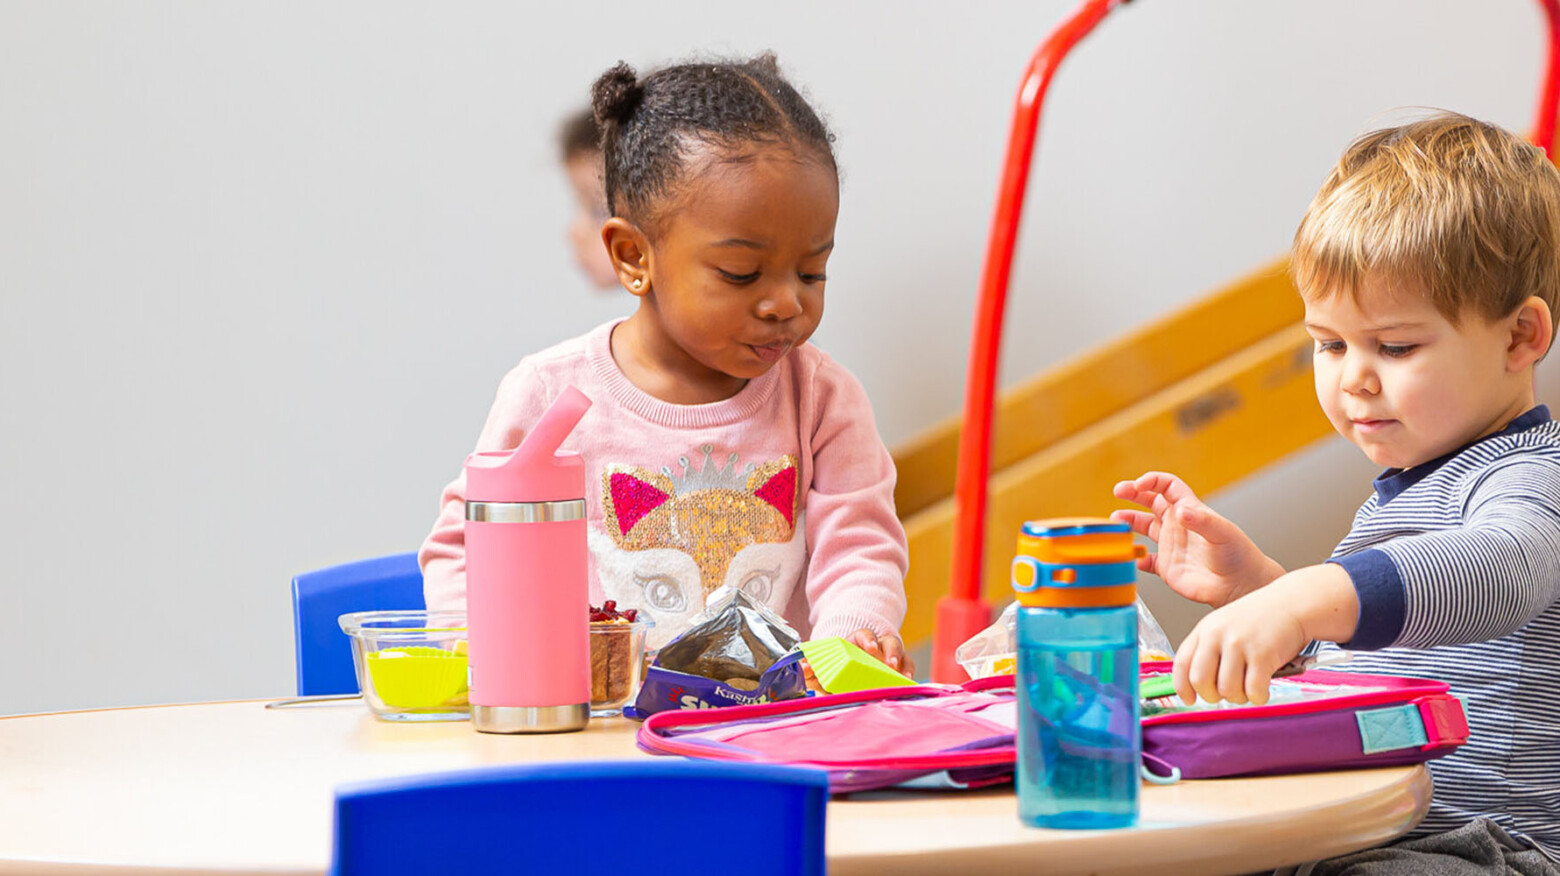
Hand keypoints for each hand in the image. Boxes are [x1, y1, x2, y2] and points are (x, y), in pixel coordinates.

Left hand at [799, 630, 913, 693]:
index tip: (870, 649)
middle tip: (889, 664)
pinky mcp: (898, 671)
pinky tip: (908, 683)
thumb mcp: (824, 665)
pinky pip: (908, 670)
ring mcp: (891, 658)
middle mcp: (879, 647)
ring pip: (903, 655)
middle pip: (891, 642)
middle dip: (892, 652)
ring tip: (902, 676)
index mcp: (859, 641)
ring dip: (904, 665)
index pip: (866, 634)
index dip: (868, 640)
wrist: (846, 672)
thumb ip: (812, 666)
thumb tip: (802, 668)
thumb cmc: (836, 667)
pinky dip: (909, 675)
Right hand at [1111, 471, 1283, 607]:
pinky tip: (1131, 558)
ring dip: (1129, 523)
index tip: (1138, 485)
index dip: (1152, 481)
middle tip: (1118, 491)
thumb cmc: (1239, 555)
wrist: (1241, 585)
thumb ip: (1201, 521)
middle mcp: (1178, 525)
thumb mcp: (1222, 532)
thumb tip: (1180, 511)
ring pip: (1143, 527)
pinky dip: (1135, 559)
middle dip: (1133, 493)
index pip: (1167, 486)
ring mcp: (1171, 546)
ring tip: (1116, 522)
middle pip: (1151, 501)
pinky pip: (1146, 560)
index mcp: (1190, 510)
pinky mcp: (1167, 568)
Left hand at [1172, 563, 1358, 704]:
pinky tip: (1263, 690)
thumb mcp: (1225, 626)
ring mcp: (1239, 645)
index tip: (1189, 699)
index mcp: (1205, 629)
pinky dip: (1258, 697)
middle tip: (1226, 694)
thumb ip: (1210, 650)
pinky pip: (1253, 691)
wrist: (1293, 603)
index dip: (1182, 687)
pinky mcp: (1262, 655)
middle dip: (1212, 695)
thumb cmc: (1261, 618)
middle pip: (1200, 680)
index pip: (1182, 663)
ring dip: (1239, 697)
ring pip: (1227, 690)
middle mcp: (1218, 636)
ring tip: (1248, 689)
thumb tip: (1199, 684)